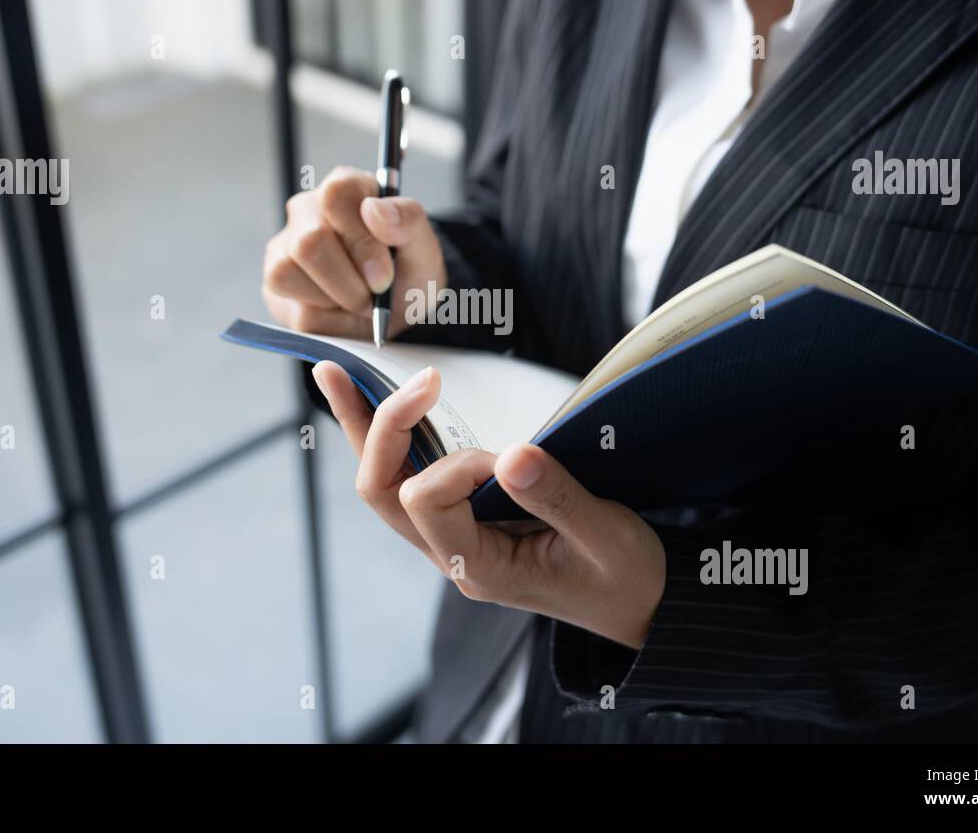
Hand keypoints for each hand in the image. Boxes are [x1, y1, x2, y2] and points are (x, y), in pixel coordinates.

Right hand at [261, 166, 446, 338]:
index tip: (383, 273)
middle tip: (375, 295)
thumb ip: (409, 221)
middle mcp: (308, 211)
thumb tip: (374, 209)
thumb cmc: (406, 270)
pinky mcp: (276, 286)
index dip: (360, 239)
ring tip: (360, 301)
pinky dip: (328, 322)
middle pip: (309, 242)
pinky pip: (293, 311)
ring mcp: (284, 247)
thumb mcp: (423, 248)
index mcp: (346, 190)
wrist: (395, 309)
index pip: (337, 195)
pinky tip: (343, 310)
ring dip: (336, 300)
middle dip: (349, 281)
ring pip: (288, 273)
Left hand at [312, 360, 665, 649]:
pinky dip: (390, 438)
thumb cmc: (625, 576)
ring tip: (337, 372)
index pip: (428, 500)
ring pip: (385, 485)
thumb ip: (557, 498)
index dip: (459, 463)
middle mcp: (453, 554)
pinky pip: (410, 479)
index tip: (513, 454)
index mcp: (480, 566)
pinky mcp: (464, 520)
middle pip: (383, 492)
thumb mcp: (606, 536)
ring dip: (364, 428)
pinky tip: (376, 401)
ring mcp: (453, 538)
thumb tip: (511, 454)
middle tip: (393, 374)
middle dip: (381, 429)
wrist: (640, 604)